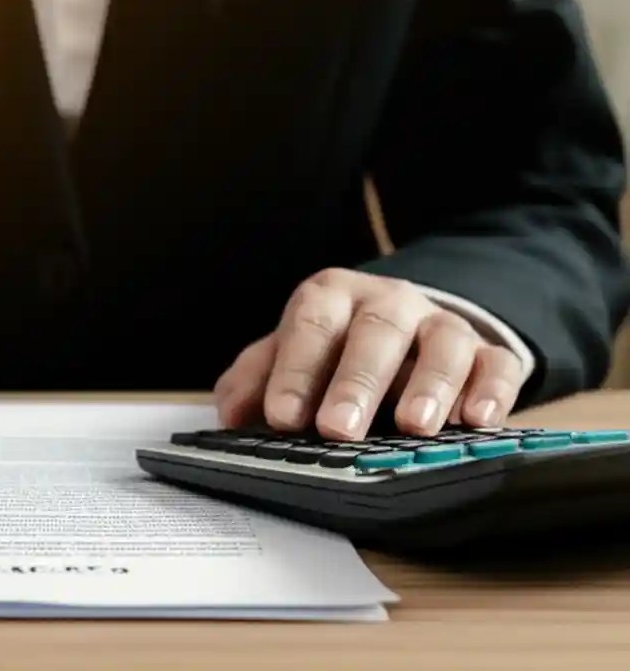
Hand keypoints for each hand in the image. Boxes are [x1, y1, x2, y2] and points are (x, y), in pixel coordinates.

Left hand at [215, 268, 524, 438]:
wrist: (408, 328)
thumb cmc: (336, 350)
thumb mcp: (289, 355)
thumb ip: (255, 380)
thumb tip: (231, 416)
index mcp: (332, 297)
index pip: (311, 325)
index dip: (295, 370)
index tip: (282, 416)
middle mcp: (389, 303)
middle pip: (376, 333)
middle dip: (356, 382)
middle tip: (337, 430)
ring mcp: (441, 325)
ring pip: (443, 343)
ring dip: (429, 385)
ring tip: (413, 427)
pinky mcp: (488, 352)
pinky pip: (497, 364)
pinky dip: (491, 390)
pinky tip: (478, 419)